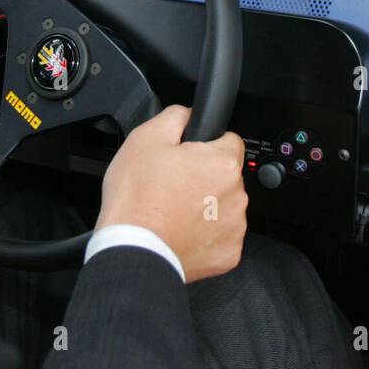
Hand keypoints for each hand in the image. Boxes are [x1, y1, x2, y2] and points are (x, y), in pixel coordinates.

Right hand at [96, 105, 247, 282]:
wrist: (132, 250)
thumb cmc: (137, 198)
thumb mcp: (145, 138)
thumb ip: (175, 116)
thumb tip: (188, 113)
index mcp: (222, 163)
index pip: (229, 141)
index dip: (206, 145)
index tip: (189, 157)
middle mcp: (236, 195)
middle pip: (226, 176)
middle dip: (205, 177)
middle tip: (174, 185)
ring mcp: (235, 227)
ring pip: (224, 206)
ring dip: (207, 206)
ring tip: (174, 211)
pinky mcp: (228, 254)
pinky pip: (221, 236)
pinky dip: (206, 235)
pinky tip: (182, 231)